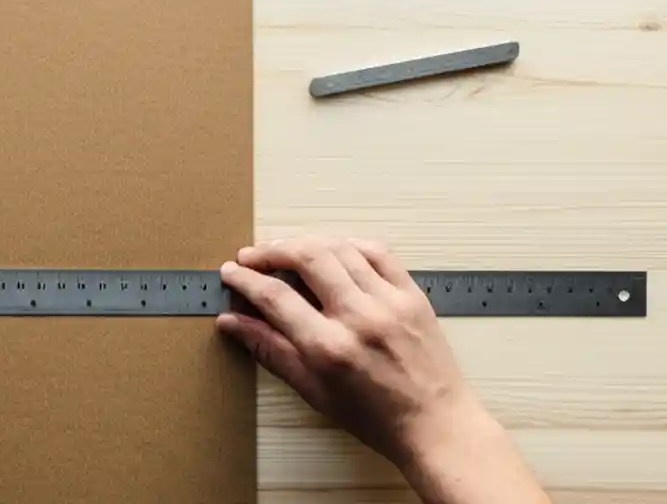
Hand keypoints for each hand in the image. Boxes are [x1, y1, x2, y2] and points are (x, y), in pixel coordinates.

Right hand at [218, 238, 548, 503]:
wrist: (435, 424)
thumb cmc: (374, 417)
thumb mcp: (312, 391)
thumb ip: (270, 350)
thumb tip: (231, 322)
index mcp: (329, 348)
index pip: (275, 297)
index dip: (245, 279)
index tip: (231, 272)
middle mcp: (359, 317)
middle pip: (306, 258)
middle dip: (271, 250)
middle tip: (252, 256)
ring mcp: (389, 301)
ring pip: (338, 248)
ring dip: (304, 242)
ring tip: (284, 249)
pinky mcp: (412, 294)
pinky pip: (377, 251)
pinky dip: (347, 243)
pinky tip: (330, 250)